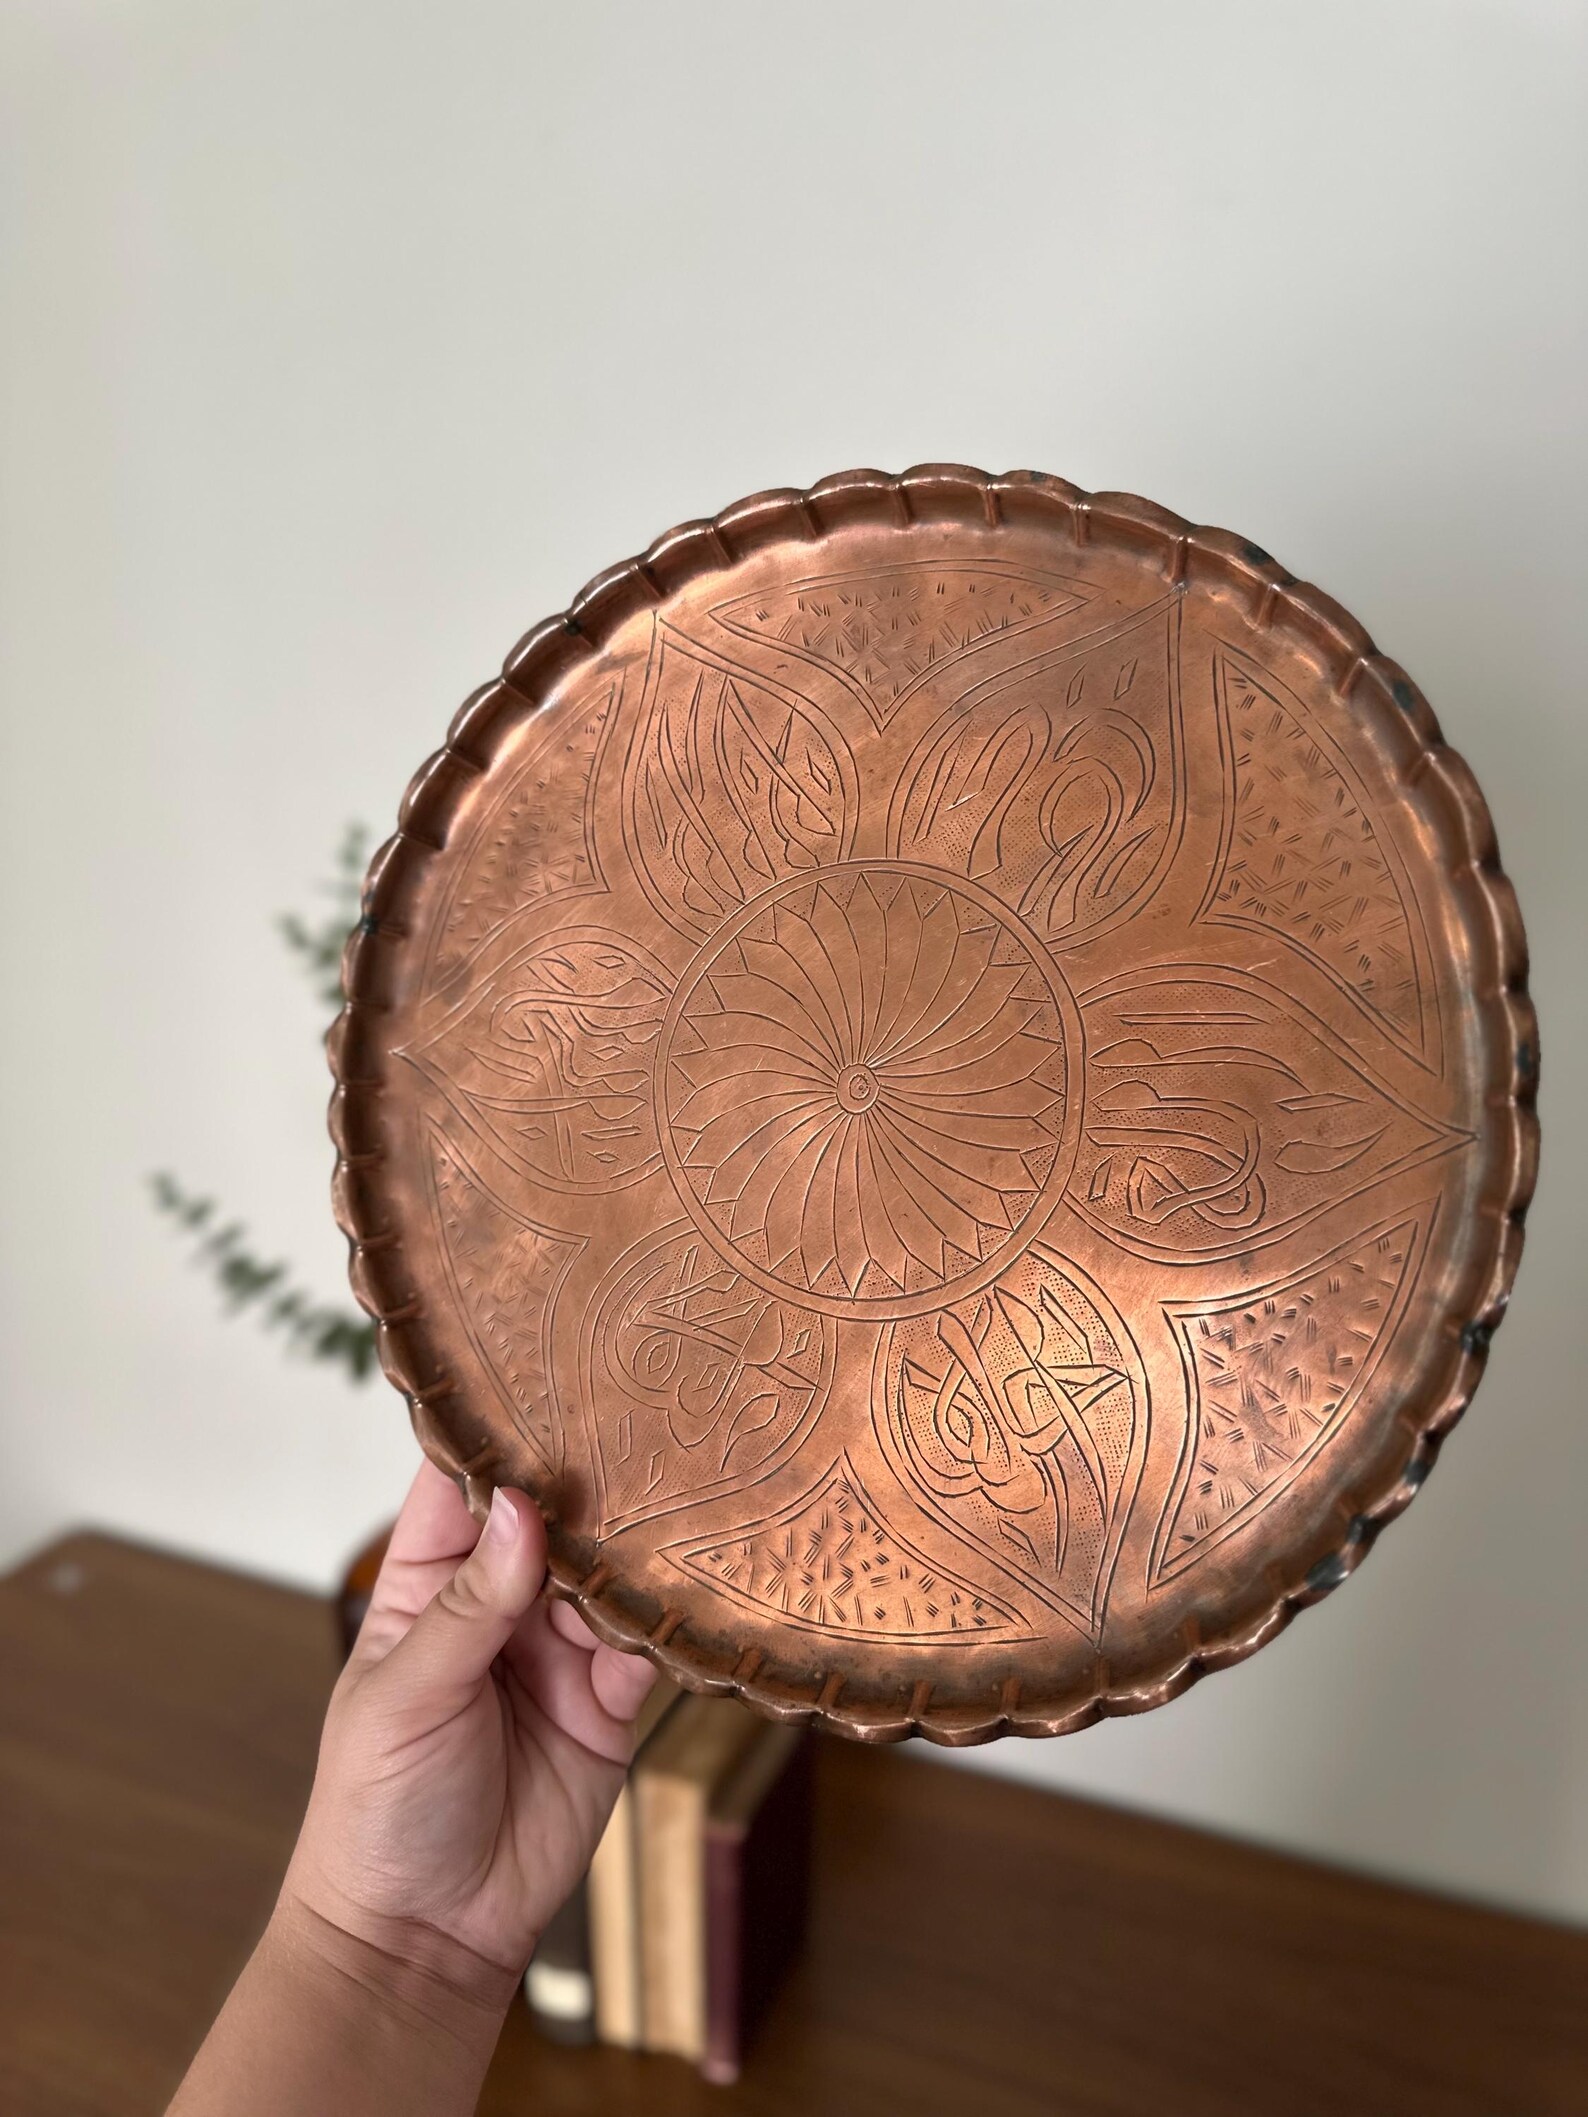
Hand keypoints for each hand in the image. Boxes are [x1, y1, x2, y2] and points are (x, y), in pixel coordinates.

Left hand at [283, 1461, 654, 2006]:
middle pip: (553, 1519)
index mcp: (428, 1584)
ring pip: (608, 1575)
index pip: (464, 1485)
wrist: (424, 1939)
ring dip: (634, 1549)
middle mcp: (498, 1605)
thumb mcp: (404, 1698)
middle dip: (589, 1481)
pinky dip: (666, 1622)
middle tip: (643, 1426)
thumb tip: (521, 1511)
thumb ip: (469, 1607)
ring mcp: (557, 1652)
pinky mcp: (609, 1705)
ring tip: (673, 1503)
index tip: (550, 1374)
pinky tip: (684, 1597)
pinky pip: (648, 1648)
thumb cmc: (377, 1810)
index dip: (499, 1433)